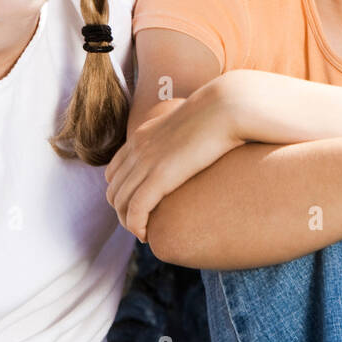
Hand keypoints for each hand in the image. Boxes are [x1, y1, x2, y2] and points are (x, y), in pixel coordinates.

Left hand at [104, 83, 244, 241]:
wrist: (227, 107)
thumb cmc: (220, 115)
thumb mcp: (191, 124)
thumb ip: (183, 135)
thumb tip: (197, 145)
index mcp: (142, 136)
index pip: (114, 173)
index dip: (122, 194)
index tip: (141, 208)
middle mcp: (137, 149)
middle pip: (114, 191)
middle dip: (124, 213)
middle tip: (144, 225)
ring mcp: (146, 161)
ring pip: (120, 203)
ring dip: (129, 223)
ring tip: (145, 233)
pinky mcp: (160, 176)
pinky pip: (136, 209)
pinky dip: (136, 226)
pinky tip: (146, 235)